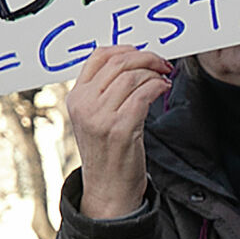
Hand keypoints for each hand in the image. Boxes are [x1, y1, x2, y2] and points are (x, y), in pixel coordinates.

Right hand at [65, 46, 176, 218]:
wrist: (108, 189)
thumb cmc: (108, 152)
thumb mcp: (95, 117)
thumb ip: (105, 91)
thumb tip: (134, 61)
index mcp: (76, 97)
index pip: (98, 56)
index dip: (125, 49)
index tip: (143, 53)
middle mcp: (84, 104)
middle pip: (119, 62)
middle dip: (147, 58)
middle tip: (162, 64)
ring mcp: (100, 117)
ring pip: (133, 76)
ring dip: (155, 74)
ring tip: (163, 80)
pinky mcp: (120, 128)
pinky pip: (144, 94)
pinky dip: (158, 87)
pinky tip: (163, 89)